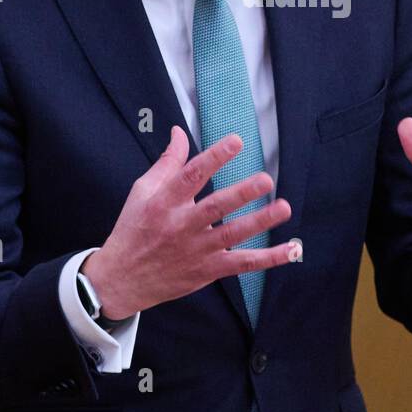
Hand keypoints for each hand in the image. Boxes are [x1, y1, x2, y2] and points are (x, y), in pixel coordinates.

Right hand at [83, 126, 295, 319]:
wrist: (122, 279)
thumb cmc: (134, 229)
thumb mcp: (142, 192)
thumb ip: (167, 162)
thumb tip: (179, 131)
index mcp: (163, 203)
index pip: (190, 176)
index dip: (214, 158)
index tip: (236, 141)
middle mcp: (180, 226)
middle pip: (214, 207)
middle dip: (241, 193)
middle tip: (265, 179)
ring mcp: (196, 250)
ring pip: (232, 235)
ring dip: (260, 222)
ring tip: (284, 207)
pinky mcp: (207, 270)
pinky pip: (242, 264)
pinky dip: (267, 258)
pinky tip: (289, 250)